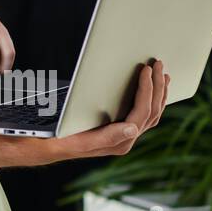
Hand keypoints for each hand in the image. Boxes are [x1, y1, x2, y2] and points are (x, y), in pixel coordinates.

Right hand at [33, 59, 170, 164]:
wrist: (49, 146)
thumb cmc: (61, 140)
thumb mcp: (81, 139)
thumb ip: (108, 137)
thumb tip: (133, 129)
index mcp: (120, 142)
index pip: (141, 113)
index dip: (146, 90)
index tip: (145, 69)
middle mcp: (126, 139)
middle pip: (152, 111)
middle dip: (157, 86)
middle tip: (157, 64)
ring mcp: (125, 135)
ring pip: (152, 113)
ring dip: (159, 92)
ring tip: (162, 74)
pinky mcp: (120, 128)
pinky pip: (144, 114)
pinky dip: (152, 99)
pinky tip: (153, 89)